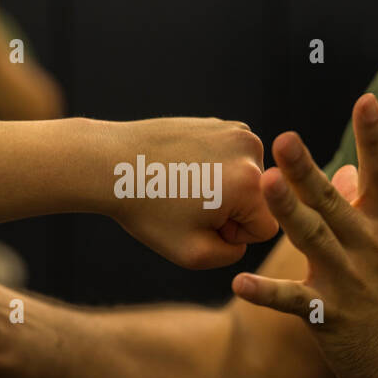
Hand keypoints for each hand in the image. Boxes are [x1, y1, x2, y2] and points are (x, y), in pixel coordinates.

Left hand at [104, 117, 278, 268]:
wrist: (111, 162)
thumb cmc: (148, 210)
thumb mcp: (192, 254)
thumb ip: (231, 254)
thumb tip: (243, 234)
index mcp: (250, 184)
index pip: (266, 228)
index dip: (234, 236)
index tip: (200, 225)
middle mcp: (250, 151)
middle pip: (258, 202)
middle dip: (229, 211)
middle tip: (186, 205)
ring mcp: (236, 131)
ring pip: (246, 180)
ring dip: (222, 190)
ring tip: (182, 187)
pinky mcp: (220, 123)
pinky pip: (231, 160)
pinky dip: (213, 169)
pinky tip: (181, 170)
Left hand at [230, 95, 377, 377]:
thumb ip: (370, 212)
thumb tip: (348, 170)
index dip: (374, 136)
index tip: (365, 99)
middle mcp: (371, 251)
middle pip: (334, 202)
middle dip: (308, 169)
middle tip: (285, 138)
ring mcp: (351, 284)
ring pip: (312, 240)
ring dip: (287, 211)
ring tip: (263, 185)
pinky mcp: (331, 319)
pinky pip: (293, 301)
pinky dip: (266, 291)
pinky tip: (239, 281)